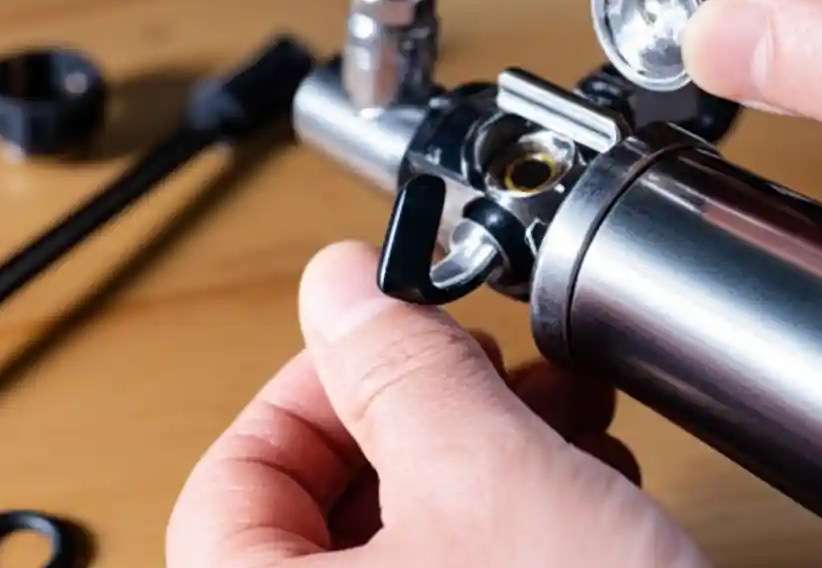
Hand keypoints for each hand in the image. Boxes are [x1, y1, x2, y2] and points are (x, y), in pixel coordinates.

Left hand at [167, 242, 706, 567]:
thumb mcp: (487, 480)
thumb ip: (401, 367)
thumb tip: (339, 283)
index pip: (233, 479)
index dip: (314, 387)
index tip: (388, 336)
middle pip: (326, 506)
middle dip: (426, 415)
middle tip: (486, 368)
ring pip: (413, 538)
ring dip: (486, 454)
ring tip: (561, 412)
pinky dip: (519, 514)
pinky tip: (588, 478)